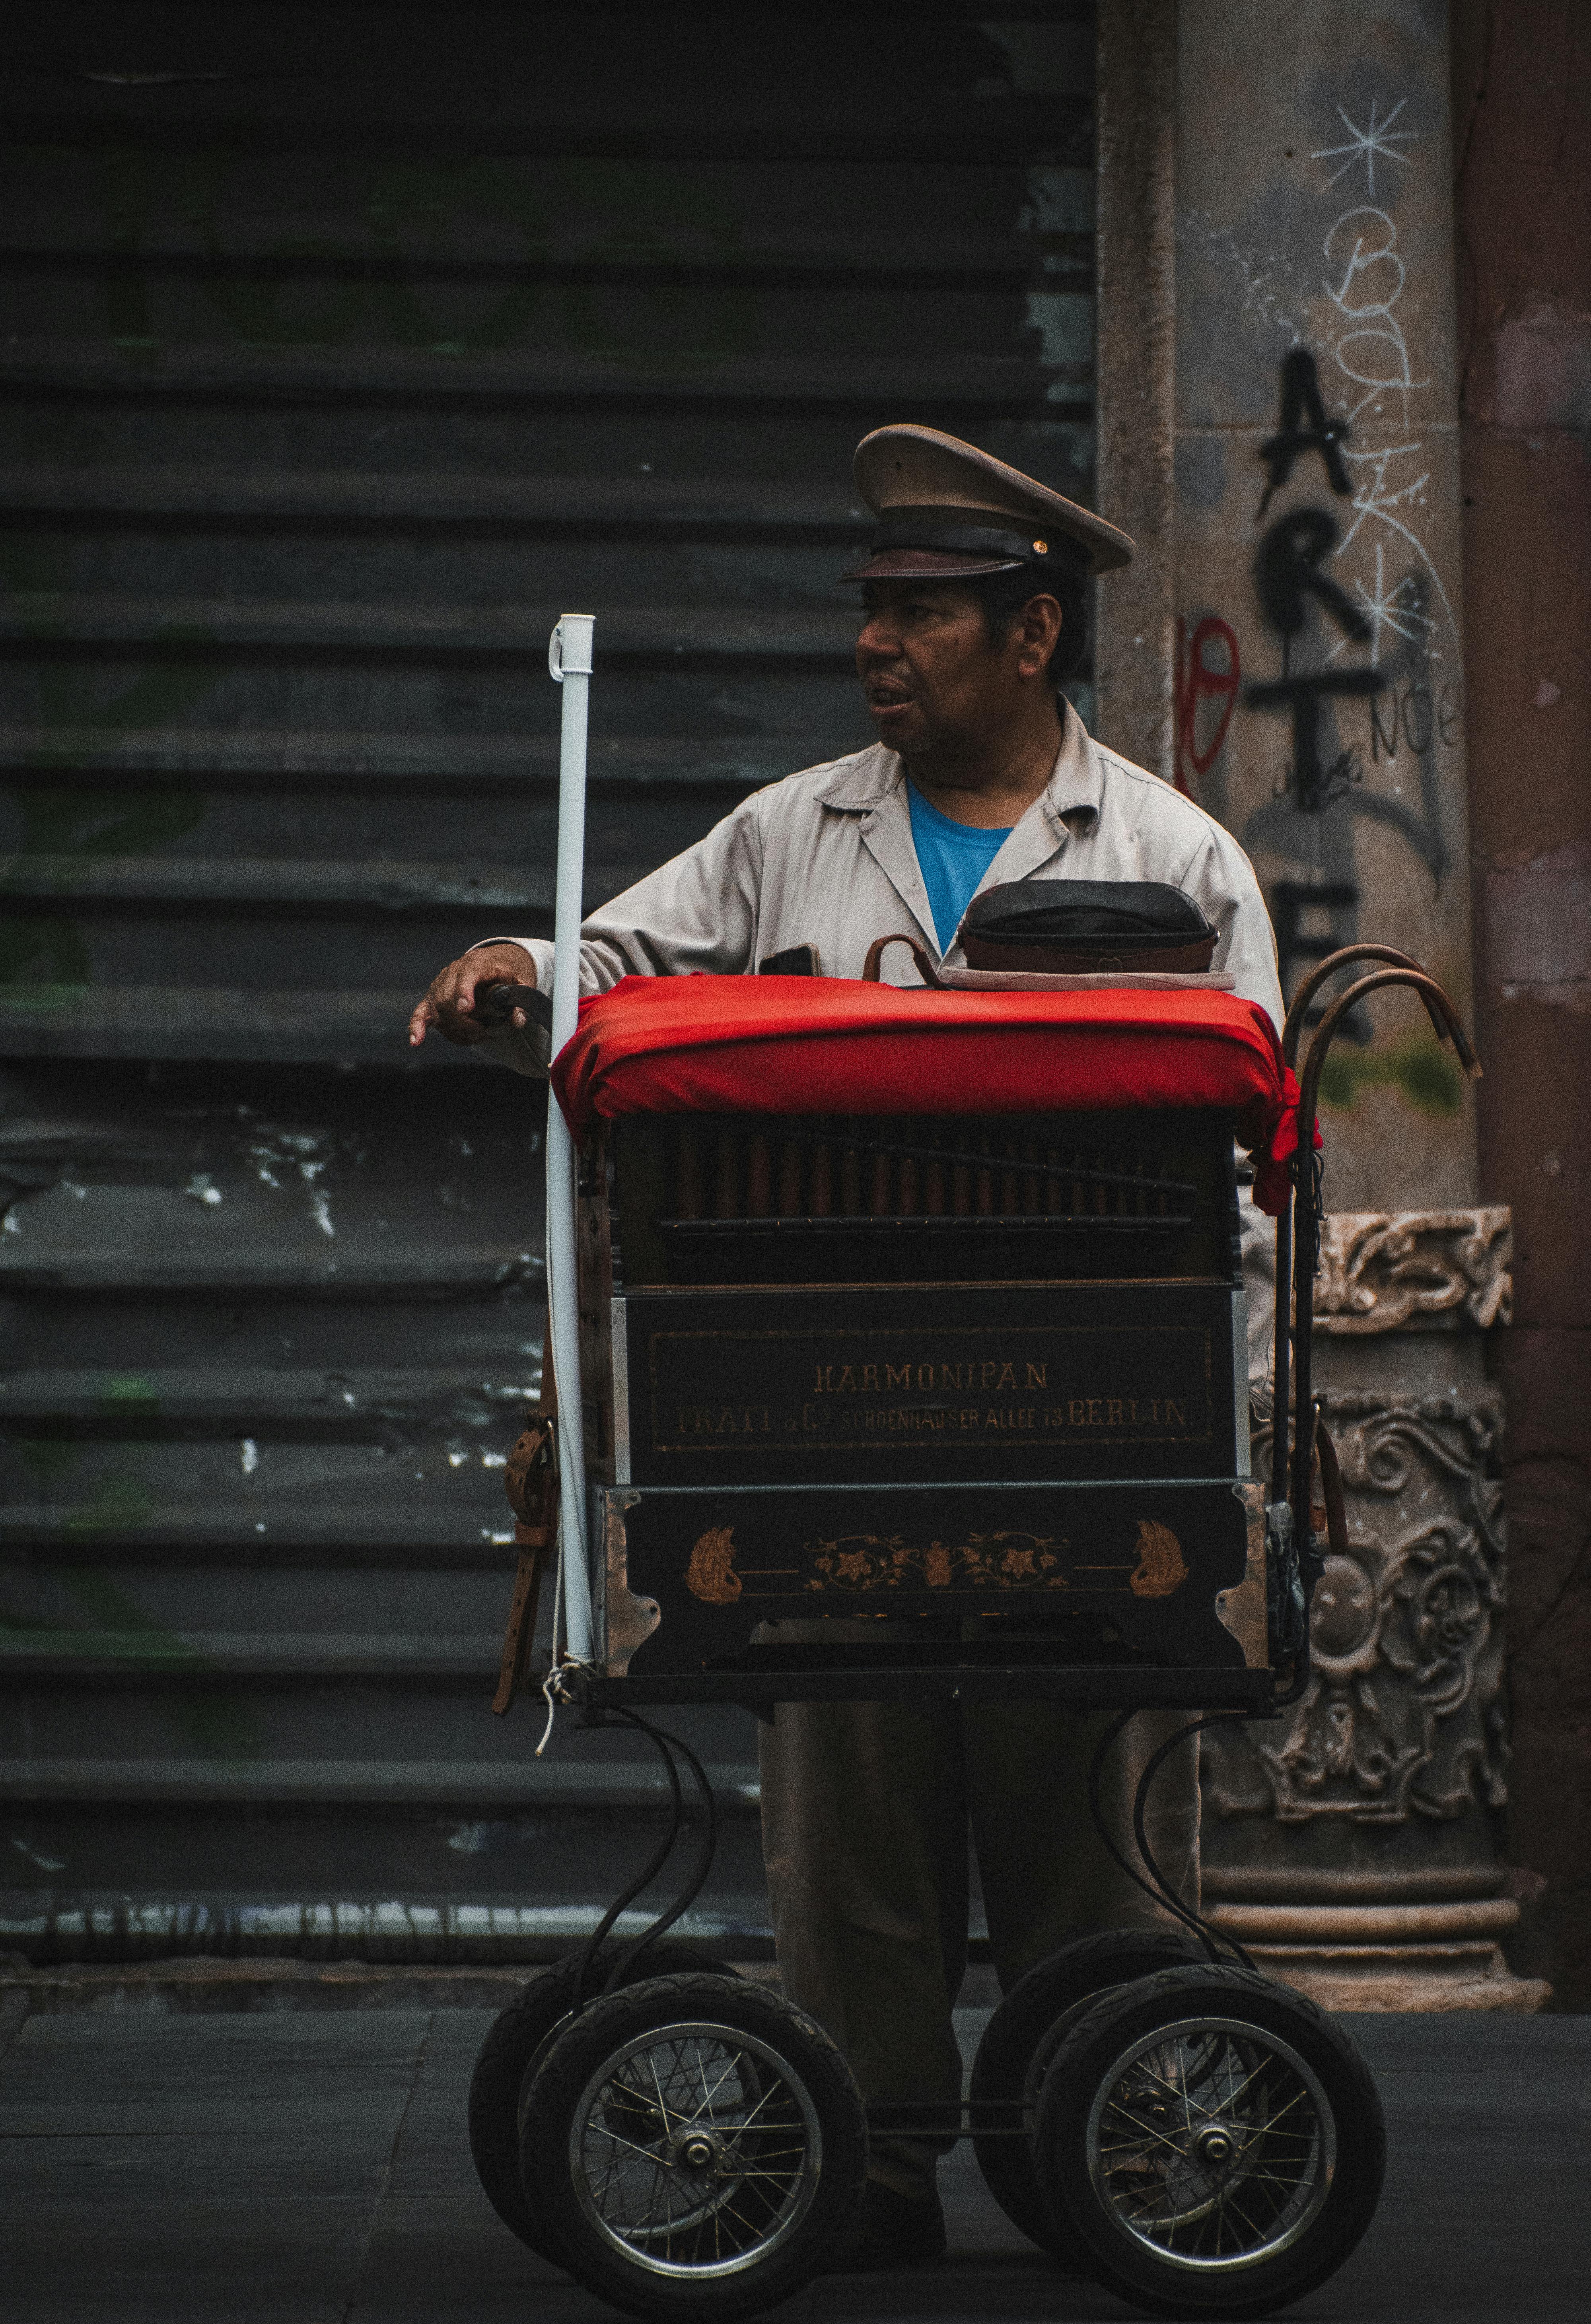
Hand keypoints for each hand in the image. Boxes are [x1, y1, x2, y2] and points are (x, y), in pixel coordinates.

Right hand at [408, 943, 535, 1047]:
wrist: (492, 961)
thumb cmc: (505, 973)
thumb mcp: (520, 981)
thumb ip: (520, 1000)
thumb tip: (518, 1020)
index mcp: (476, 963)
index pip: (465, 975)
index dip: (463, 992)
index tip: (466, 1009)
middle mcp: (453, 971)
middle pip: (447, 999)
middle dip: (463, 1022)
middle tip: (483, 1032)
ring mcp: (440, 984)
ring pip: (437, 1011)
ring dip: (454, 1030)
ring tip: (476, 1035)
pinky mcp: (433, 997)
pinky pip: (420, 1013)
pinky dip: (417, 1027)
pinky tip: (416, 1041)